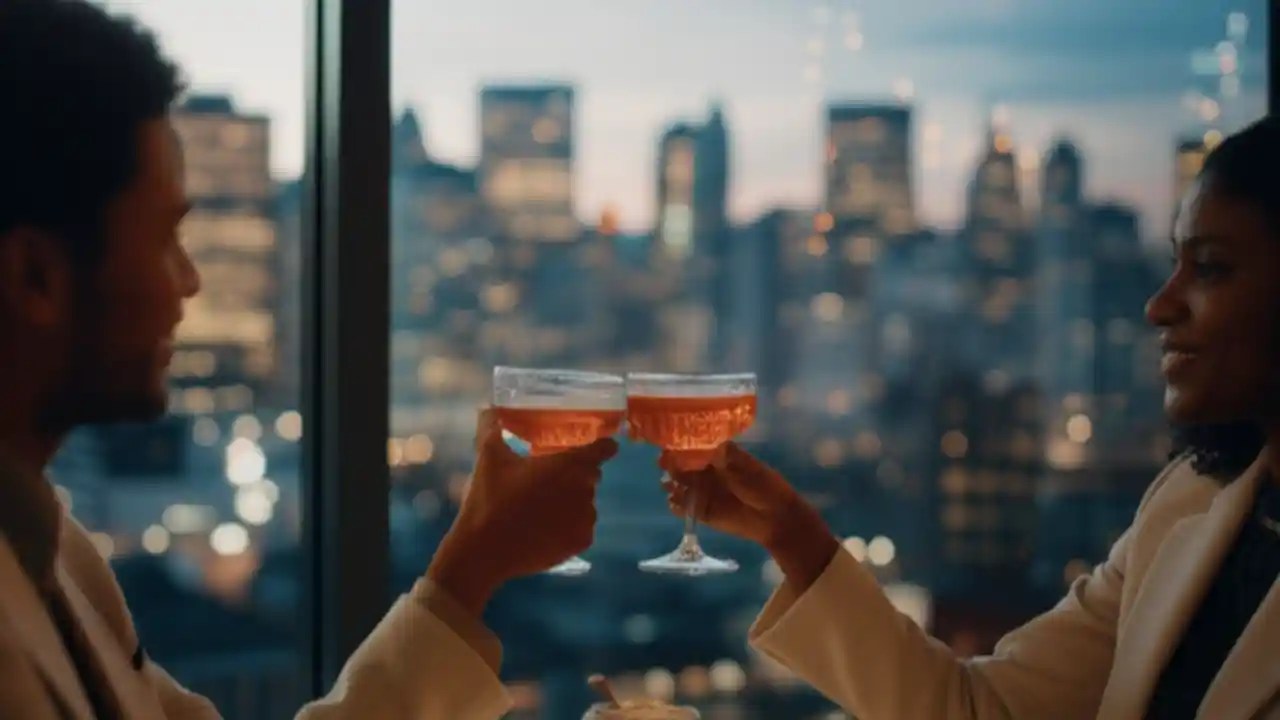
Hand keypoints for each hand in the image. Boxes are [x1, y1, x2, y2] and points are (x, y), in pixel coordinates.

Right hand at [428, 408, 617, 614]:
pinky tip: (544, 527)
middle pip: (591, 474)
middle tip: (545, 479)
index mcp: (569, 465)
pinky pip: (582, 525)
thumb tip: (488, 407)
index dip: (601, 445)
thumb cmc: (489, 499)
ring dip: (570, 500)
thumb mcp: (487, 456)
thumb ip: (491, 426)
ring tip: (540, 507)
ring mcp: (586, 519)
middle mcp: (585, 490)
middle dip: (573, 474)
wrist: (484, 551)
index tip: (593, 445)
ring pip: (585, 501)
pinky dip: (568, 524)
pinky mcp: (582, 542)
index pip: (604, 448)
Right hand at [662, 442, 838, 591]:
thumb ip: (726, 456)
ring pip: (677, 486)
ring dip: (670, 485)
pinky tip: (676, 503)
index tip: (671, 445)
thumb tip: (706, 445)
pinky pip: (682, 508)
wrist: (774, 516)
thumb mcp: (747, 466)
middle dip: (671, 465)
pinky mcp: (701, 512)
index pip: (693, 448)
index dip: (681, 446)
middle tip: (664, 465)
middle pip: (681, 466)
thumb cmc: (763, 485)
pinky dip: (676, 506)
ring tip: (671, 486)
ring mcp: (702, 492)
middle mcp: (705, 472)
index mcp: (716, 456)